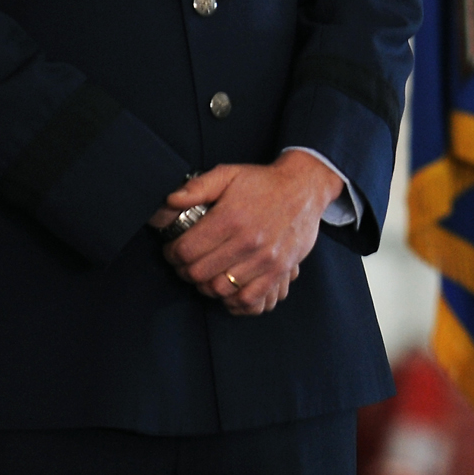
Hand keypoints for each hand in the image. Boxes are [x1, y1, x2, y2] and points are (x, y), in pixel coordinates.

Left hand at [146, 150, 343, 314]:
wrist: (304, 189)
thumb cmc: (262, 182)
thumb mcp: (228, 174)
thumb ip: (196, 187)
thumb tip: (168, 203)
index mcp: (231, 217)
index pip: (186, 250)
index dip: (171, 253)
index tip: (172, 250)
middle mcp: (248, 241)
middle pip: (199, 273)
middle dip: (184, 270)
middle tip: (185, 263)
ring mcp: (265, 259)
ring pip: (219, 289)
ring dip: (205, 285)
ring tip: (205, 274)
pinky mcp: (279, 271)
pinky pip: (248, 299)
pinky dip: (232, 300)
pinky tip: (227, 287)